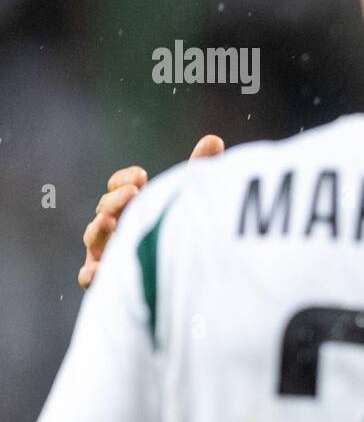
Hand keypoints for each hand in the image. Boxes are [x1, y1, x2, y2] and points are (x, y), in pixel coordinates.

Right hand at [76, 135, 225, 289]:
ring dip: (98, 229)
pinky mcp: (110, 282)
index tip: (142, 176)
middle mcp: (117, 229)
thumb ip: (199, 170)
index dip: (124, 180)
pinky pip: (92, 277)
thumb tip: (213, 139)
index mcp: (133, 207)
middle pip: (106, 209)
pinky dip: (93, 272)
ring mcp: (110, 254)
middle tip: (135, 192)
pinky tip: (100, 269)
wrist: (193, 280)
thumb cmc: (186, 234)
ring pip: (94, 239)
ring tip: (109, 221)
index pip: (118, 188)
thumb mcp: (192, 200)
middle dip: (117, 199)